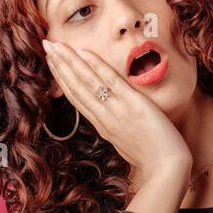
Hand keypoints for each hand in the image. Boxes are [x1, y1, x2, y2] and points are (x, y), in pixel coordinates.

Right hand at [42, 39, 191, 186]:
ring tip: (55, 44)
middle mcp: (104, 118)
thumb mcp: (126, 142)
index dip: (62, 78)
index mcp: (102, 125)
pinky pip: (111, 82)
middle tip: (46, 44)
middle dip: (59, 65)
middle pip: (76, 87)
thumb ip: (117, 126)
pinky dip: (96, 66)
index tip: (52, 62)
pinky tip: (84, 52)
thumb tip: (112, 118)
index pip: (77, 97)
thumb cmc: (152, 157)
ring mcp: (116, 111)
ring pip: (87, 82)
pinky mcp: (132, 105)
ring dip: (69, 61)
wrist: (166, 168)